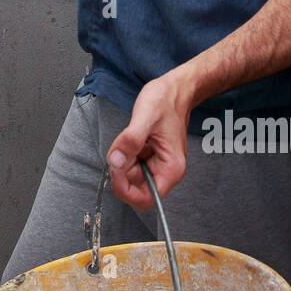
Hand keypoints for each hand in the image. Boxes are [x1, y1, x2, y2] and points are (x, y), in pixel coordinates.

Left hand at [105, 72, 191, 209]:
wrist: (175, 90)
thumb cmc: (166, 101)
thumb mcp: (145, 117)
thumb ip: (130, 141)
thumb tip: (115, 162)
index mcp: (171, 169)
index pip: (146, 200)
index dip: (125, 190)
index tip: (115, 168)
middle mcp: (166, 172)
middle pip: (135, 189)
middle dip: (122, 170)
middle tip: (121, 146)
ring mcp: (157, 166)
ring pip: (131, 176)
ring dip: (123, 160)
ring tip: (130, 137)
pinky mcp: (150, 159)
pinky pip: (132, 164)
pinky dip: (126, 154)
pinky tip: (132, 138)